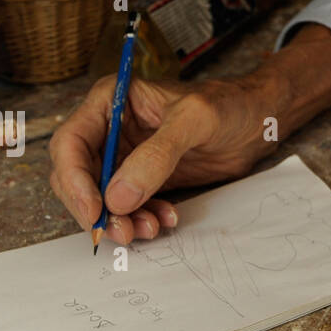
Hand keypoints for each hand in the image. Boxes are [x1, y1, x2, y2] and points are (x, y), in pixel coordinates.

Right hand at [48, 72, 276, 246]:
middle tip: (122, 231)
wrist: (259, 119)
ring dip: (119, 220)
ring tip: (149, 229)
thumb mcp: (195, 120)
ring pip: (101, 197)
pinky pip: (127, 207)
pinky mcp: (143, 178)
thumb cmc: (230, 104)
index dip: (75, 180)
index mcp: (112, 100)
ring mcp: (125, 155)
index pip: (70, 143)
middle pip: (78, 177)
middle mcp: (110, 128)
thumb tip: (117, 196)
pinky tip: (165, 220)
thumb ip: (157, 155)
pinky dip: (140, 218)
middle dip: (96, 209)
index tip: (95, 210)